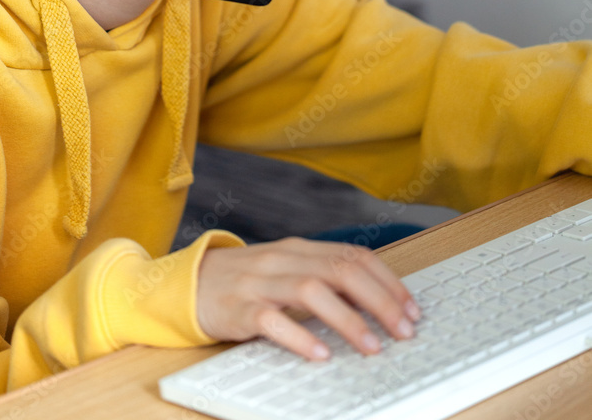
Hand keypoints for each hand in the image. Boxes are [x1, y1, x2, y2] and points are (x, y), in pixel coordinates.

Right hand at [196, 236, 419, 359]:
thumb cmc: (247, 281)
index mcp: (300, 248)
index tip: (412, 310)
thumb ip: (323, 278)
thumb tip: (378, 302)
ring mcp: (260, 282)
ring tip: (372, 346)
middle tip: (404, 331)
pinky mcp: (238, 309)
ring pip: (311, 290)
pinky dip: (298, 336)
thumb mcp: (287, 270)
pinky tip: (319, 354)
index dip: (388, 282)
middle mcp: (283, 259)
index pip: (354, 256)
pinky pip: (271, 320)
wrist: (189, 283)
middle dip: (379, 300)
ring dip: (348, 319)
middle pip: (340, 270)